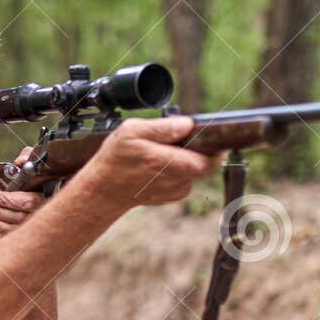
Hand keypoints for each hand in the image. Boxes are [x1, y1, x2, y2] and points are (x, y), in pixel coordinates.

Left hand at [0, 147, 46, 234]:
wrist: (63, 195)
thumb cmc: (48, 177)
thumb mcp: (41, 162)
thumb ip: (29, 156)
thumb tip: (20, 162)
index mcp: (48, 197)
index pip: (26, 203)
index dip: (7, 201)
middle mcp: (46, 215)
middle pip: (18, 217)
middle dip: (0, 211)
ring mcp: (41, 228)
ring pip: (15, 229)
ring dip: (0, 222)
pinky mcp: (35, 237)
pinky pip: (15, 237)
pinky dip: (4, 231)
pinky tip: (1, 223)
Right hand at [73, 116, 222, 210]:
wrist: (103, 190)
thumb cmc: (115, 160)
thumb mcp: (132, 132)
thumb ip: (162, 127)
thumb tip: (187, 124)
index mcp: (172, 164)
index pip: (210, 160)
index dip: (215, 147)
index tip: (212, 136)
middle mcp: (178, 180)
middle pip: (206, 164)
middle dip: (199, 149)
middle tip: (183, 138)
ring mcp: (176, 190)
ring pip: (194, 170)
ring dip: (186, 159)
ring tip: (164, 151)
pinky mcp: (172, 195)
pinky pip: (184, 178)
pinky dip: (178, 169)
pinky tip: (159, 164)